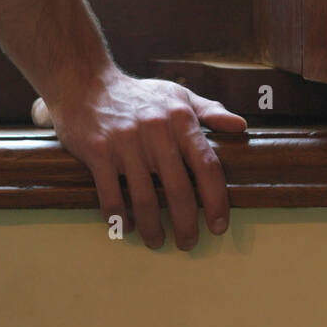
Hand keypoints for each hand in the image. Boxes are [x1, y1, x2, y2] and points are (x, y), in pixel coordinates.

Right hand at [32, 67, 247, 249]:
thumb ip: (211, 112)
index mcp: (180, 119)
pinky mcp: (98, 152)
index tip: (219, 225)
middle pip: (179, 190)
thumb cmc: (138, 95)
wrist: (85, 83)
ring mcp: (125, 142)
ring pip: (144, 200)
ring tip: (157, 242)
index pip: (207, 166)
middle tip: (188, 243)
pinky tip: (127, 226)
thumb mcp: (178, 96)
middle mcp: (156, 131)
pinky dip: (121, 218)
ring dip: (153, 229)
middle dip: (187, 224)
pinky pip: (112, 196)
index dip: (217, 201)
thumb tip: (242, 127)